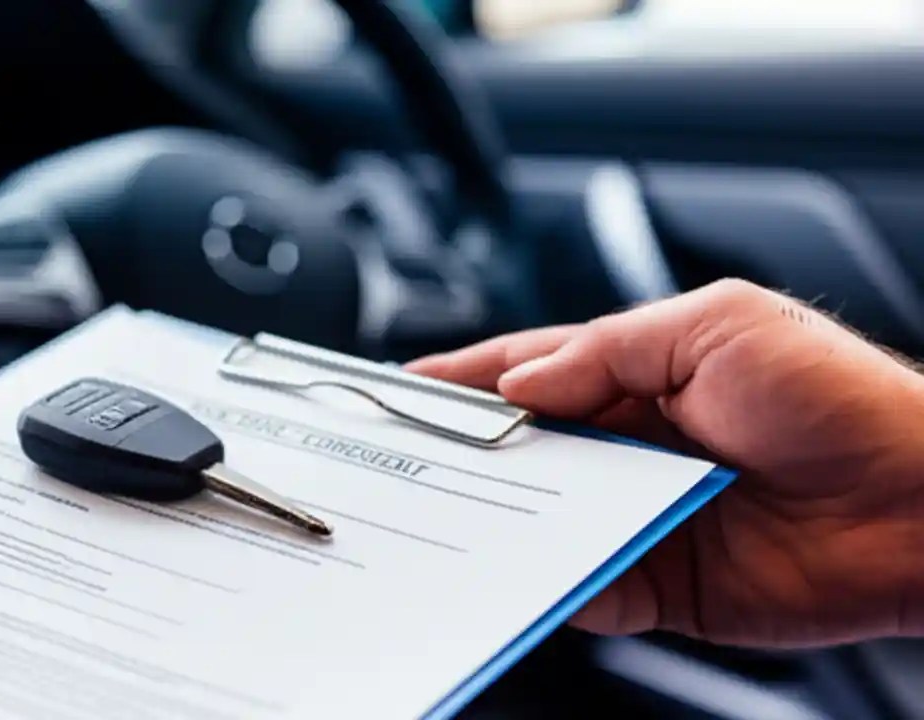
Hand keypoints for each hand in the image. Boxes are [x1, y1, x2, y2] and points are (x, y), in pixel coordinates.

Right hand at [408, 279, 923, 647]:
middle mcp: (634, 444)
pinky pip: (586, 584)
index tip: (407, 385)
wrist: (921, 504)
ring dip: (500, 516)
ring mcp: (642, 513)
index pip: (531, 370)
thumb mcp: (718, 326)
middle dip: (467, 451)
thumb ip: (609, 349)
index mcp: (641, 372)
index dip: (468, 378)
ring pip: (544, 516)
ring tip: (454, 512)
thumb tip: (523, 382)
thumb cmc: (840, 396)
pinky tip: (530, 570)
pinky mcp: (661, 580)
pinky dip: (552, 580)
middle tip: (414, 454)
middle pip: (526, 447)